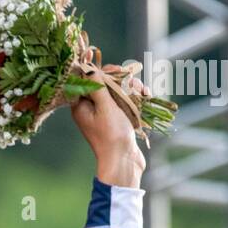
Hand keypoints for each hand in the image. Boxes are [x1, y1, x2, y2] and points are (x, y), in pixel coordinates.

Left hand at [71, 61, 147, 188]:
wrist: (124, 162)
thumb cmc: (111, 136)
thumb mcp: (105, 107)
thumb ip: (97, 85)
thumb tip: (88, 66)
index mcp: (81, 105)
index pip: (87, 77)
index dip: (100, 69)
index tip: (111, 65)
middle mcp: (91, 106)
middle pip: (105, 80)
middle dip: (121, 78)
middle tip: (133, 83)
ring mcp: (106, 111)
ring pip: (118, 87)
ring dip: (132, 86)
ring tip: (142, 92)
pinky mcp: (118, 116)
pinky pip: (126, 98)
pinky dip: (136, 96)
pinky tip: (146, 96)